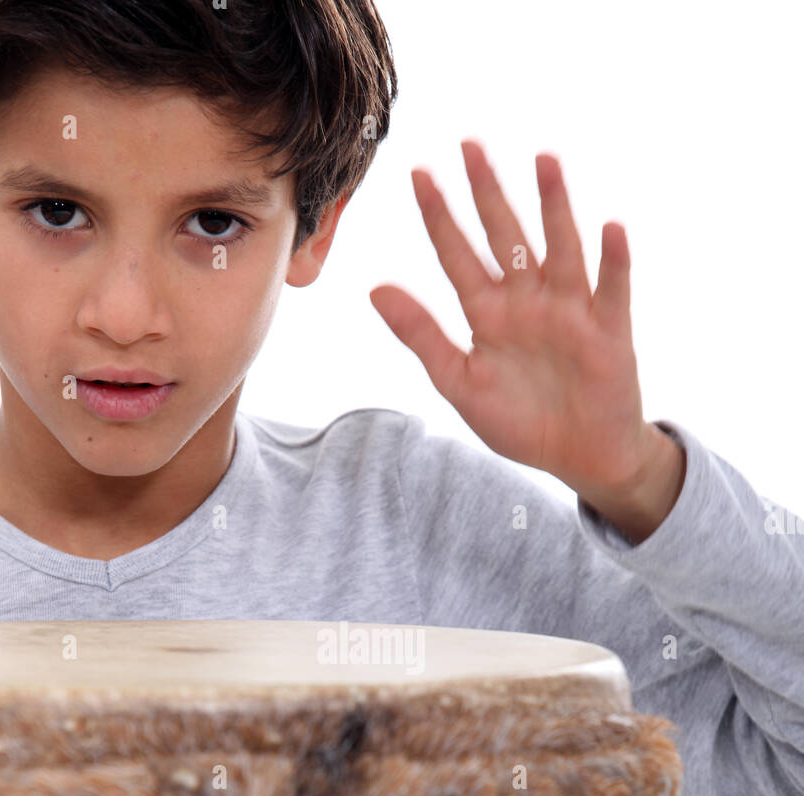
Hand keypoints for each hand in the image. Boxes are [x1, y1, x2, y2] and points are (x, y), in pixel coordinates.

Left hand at [370, 141, 667, 510]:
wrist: (579, 456)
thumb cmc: (520, 421)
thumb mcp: (460, 382)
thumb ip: (422, 336)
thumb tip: (375, 289)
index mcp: (488, 313)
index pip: (458, 255)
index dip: (438, 217)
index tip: (418, 174)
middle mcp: (528, 300)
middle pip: (505, 236)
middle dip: (488, 192)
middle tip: (470, 146)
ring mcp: (569, 310)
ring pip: (559, 247)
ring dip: (553, 206)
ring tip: (544, 160)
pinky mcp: (608, 331)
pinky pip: (612, 289)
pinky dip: (612, 260)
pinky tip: (610, 228)